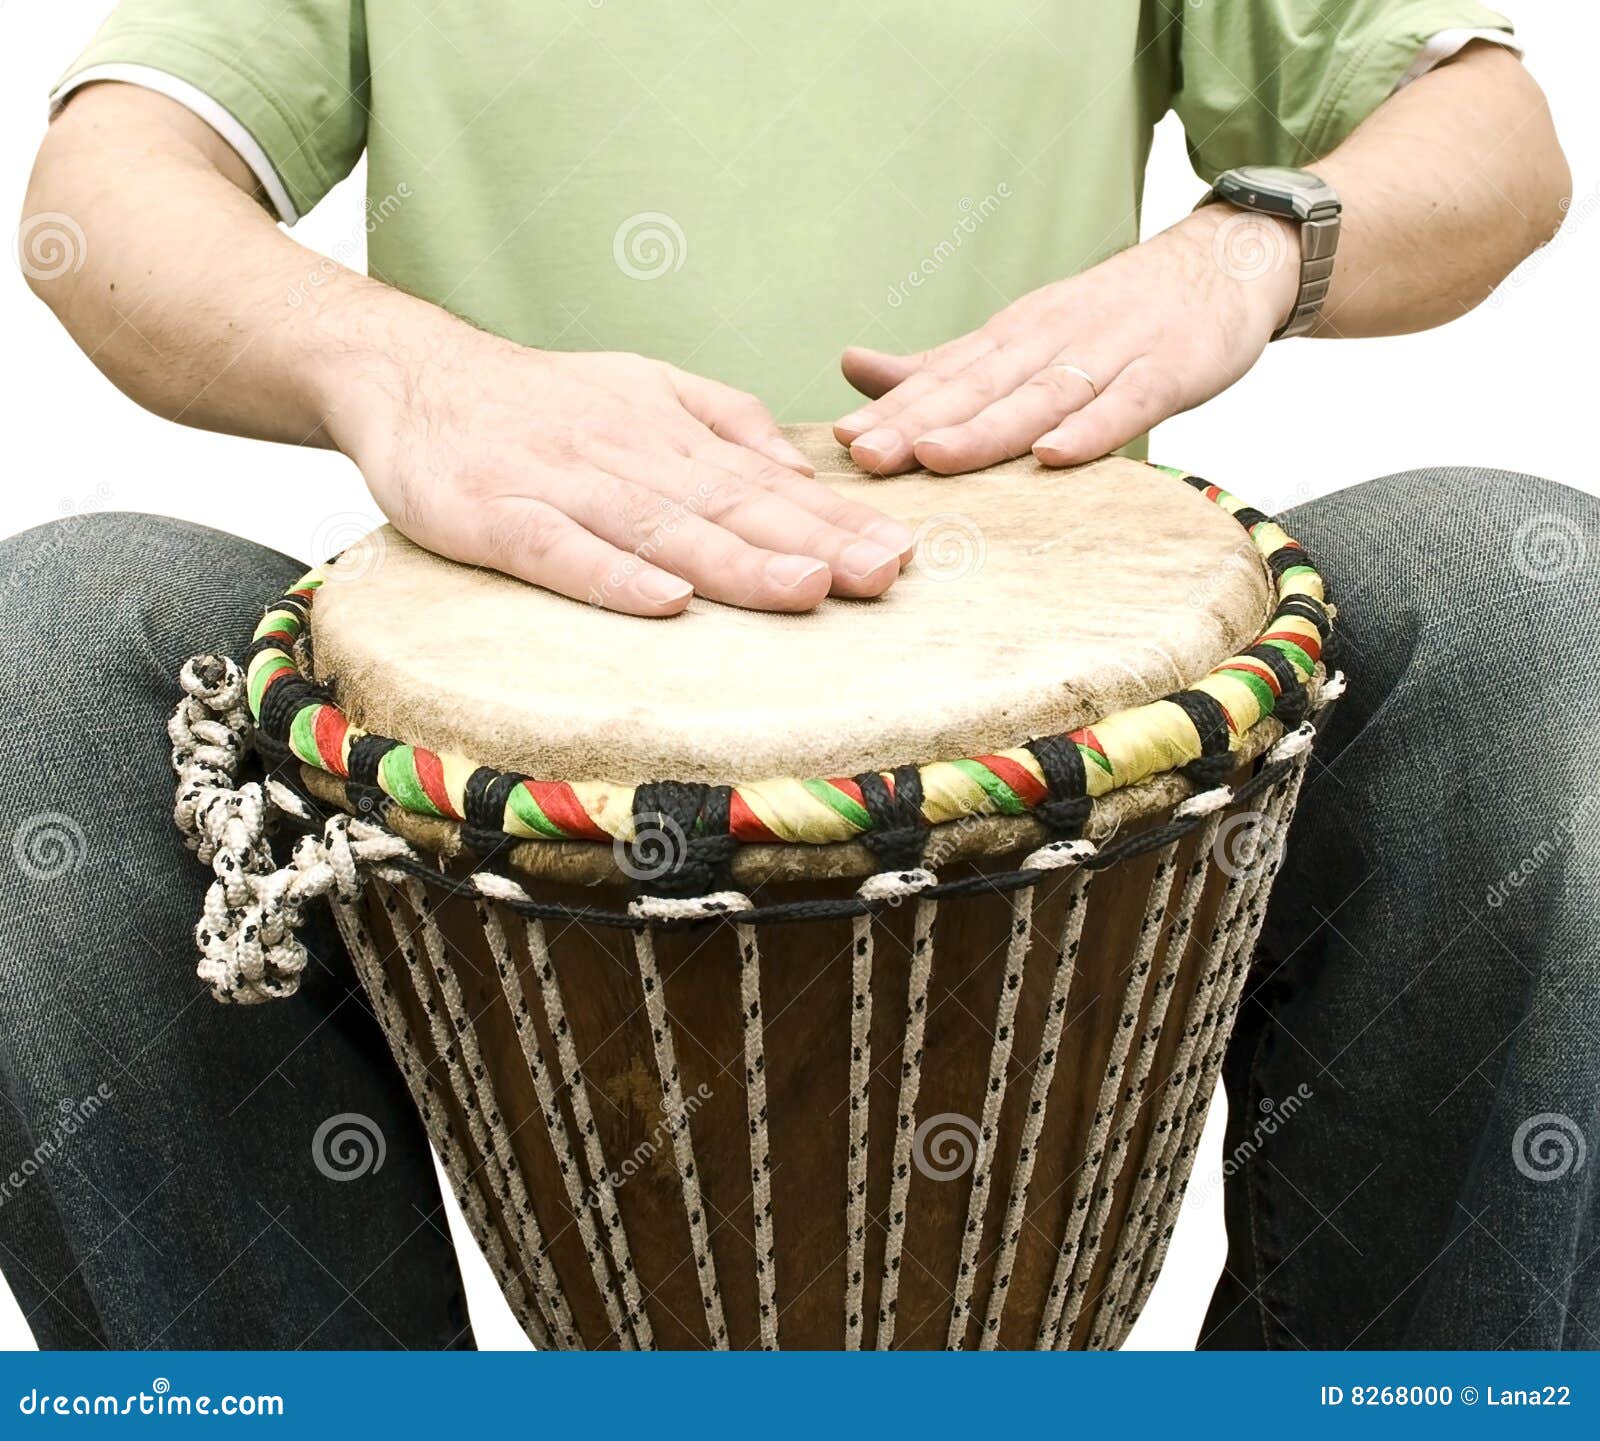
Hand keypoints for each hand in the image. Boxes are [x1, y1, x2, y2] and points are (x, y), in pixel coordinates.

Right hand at [335, 322, 910, 615]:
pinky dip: (612, 576)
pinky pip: (560, 550)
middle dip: (812, 544)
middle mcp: (627, 456)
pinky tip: (665, 603)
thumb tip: (800, 467)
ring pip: (659, 528)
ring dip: (735, 562)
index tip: (902, 553)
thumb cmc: (541, 400)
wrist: (413, 376)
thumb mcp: (643, 386)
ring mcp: (561, 485)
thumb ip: (723, 421)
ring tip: (806, 588)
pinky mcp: (496, 515)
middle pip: (728, 507)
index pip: (764, 486)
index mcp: (667, 434)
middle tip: (883, 575)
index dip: (834, 521)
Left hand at [833, 206, 1299, 473]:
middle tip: (868, 453)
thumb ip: (942, 365)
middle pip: (980, 386)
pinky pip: (1129, 401)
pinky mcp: (1171, 368)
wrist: (1224, 264)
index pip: (945, 375)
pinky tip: (1056, 455)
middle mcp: (1053, 338)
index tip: (844, 440)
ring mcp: (1112, 351)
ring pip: (1041, 394)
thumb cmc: (1110, 316)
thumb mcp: (1019, 335)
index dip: (895, 408)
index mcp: (1012, 336)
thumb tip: (852, 368)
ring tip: (937, 454)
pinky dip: (1093, 428)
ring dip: (989, 427)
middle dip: (920, 420)